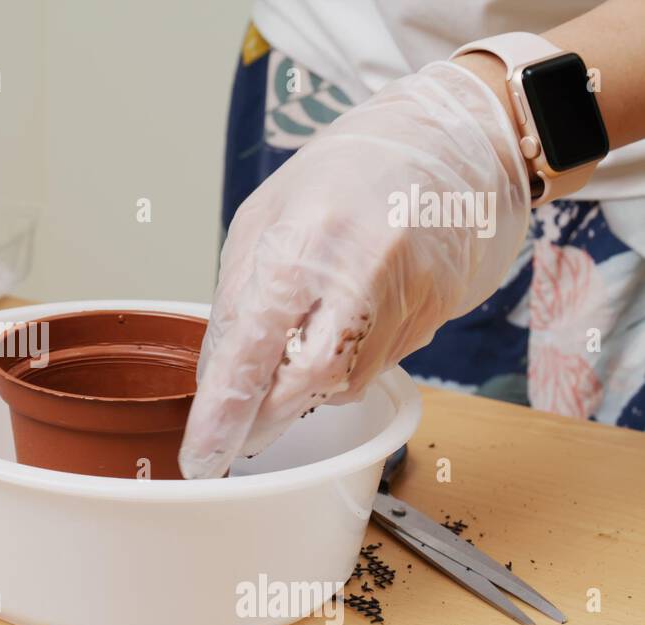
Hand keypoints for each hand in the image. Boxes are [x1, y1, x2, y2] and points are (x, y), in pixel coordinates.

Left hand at [179, 61, 530, 478]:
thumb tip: (217, 380)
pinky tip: (347, 321)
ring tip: (303, 335)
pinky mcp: (439, 310)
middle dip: (266, 413)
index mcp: (301, 239)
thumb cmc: (344, 172)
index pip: (252, 347)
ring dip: (308, 384)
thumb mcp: (264, 219)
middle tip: (241, 425)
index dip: (225, 413)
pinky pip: (381, 364)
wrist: (450, 138)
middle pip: (305, 381)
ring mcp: (408, 293)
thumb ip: (238, 299)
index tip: (203, 456)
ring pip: (344, 381)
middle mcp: (359, 269)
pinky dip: (349, 362)